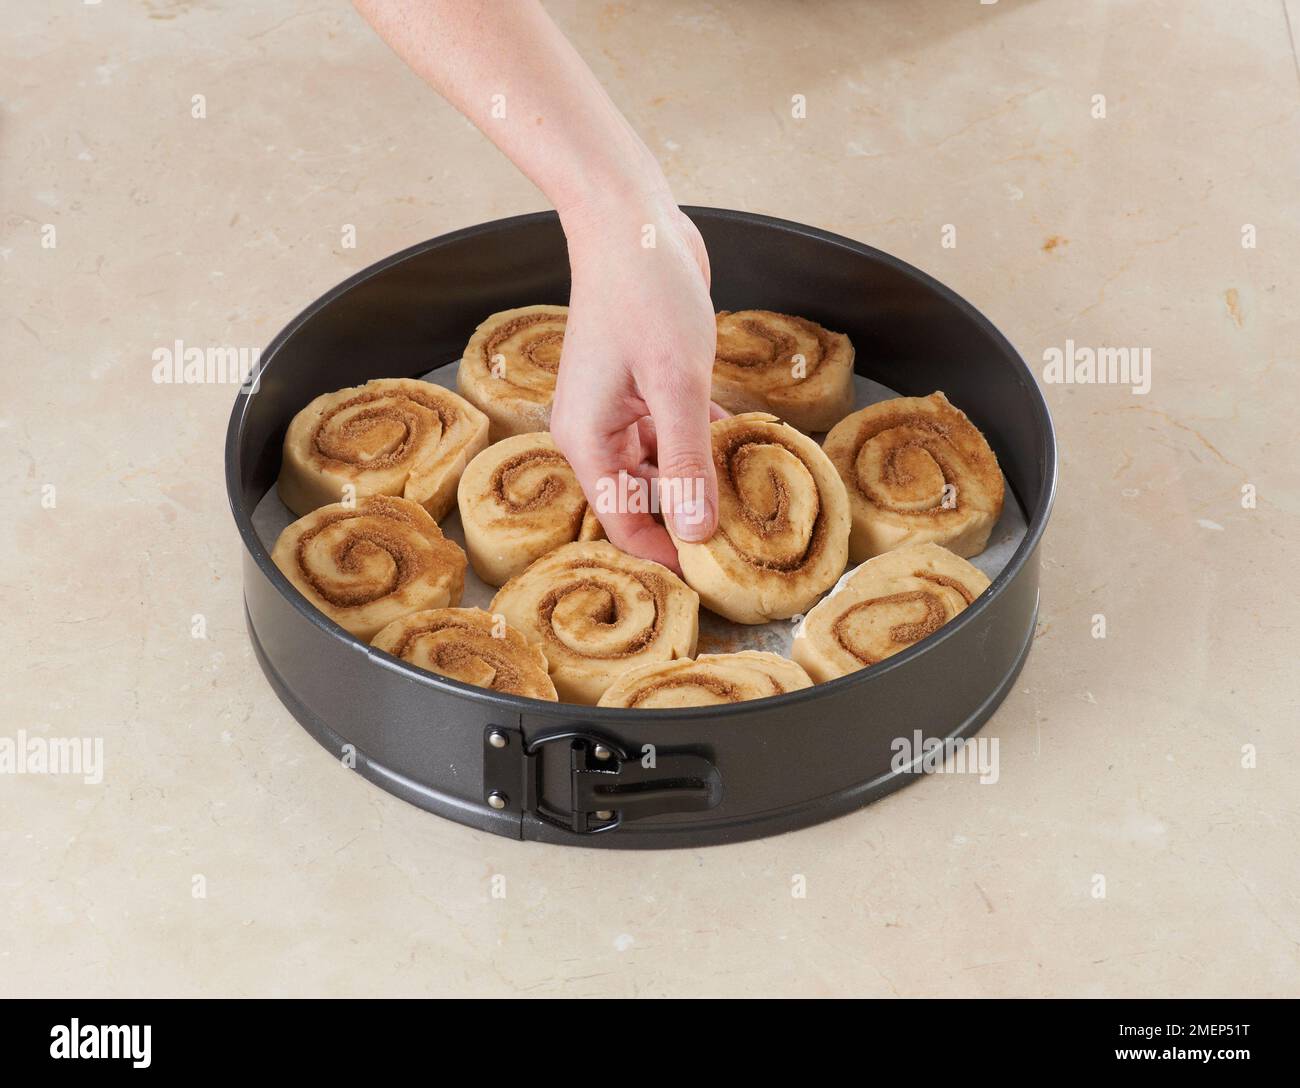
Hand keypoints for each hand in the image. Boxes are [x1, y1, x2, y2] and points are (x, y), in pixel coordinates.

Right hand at [551, 192, 723, 572]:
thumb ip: (686, 462)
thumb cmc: (644, 295)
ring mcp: (623, 409)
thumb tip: (695, 532)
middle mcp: (599, 431)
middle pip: (645, 499)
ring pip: (667, 466)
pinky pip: (679, 432)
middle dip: (690, 516)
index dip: (665, 553)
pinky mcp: (649, 387)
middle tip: (747, 536)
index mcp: (587, 440)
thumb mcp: (675, 384)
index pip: (622, 523)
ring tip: (756, 494)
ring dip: (706, 476)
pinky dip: (710, 440)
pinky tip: (749, 445)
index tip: (711, 576)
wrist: (632, 223)